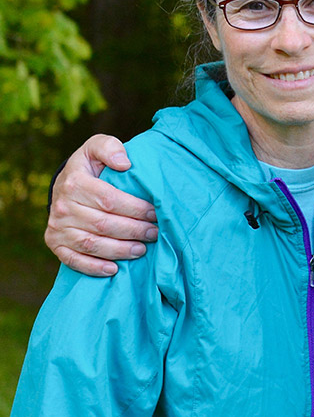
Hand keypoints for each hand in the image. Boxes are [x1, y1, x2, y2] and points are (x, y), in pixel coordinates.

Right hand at [46, 135, 157, 276]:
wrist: (66, 182)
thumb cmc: (91, 165)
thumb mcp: (97, 146)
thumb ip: (110, 148)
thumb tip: (125, 163)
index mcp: (75, 182)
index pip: (110, 200)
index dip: (136, 208)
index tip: (155, 212)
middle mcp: (63, 206)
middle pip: (104, 224)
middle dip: (134, 230)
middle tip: (155, 233)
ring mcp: (57, 227)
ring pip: (93, 244)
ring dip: (120, 250)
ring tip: (142, 250)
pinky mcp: (54, 243)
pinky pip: (74, 260)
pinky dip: (94, 267)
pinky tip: (114, 269)